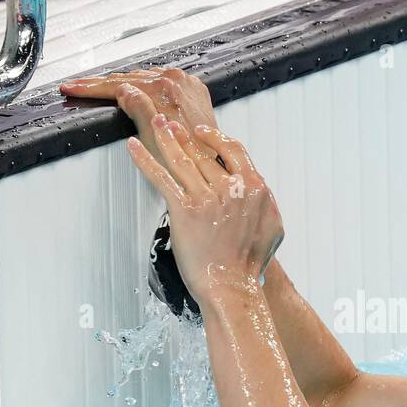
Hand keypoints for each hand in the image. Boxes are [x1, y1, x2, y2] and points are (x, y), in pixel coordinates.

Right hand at [59, 66, 219, 172]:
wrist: (215, 162)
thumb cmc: (190, 156)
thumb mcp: (153, 136)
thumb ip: (136, 107)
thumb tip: (122, 91)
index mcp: (165, 89)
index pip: (117, 83)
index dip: (90, 87)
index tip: (72, 87)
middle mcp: (177, 81)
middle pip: (129, 78)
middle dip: (101, 83)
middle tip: (77, 86)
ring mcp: (186, 83)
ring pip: (144, 77)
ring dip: (122, 83)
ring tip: (98, 87)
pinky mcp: (192, 89)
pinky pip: (161, 80)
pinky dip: (144, 85)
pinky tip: (133, 90)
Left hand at [126, 116, 283, 303]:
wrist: (232, 286)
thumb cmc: (250, 264)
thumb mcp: (274, 227)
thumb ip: (265, 203)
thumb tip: (258, 192)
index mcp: (256, 188)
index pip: (233, 150)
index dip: (215, 138)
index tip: (203, 132)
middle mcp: (232, 188)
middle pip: (203, 153)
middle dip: (185, 134)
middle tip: (171, 121)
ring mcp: (207, 197)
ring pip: (182, 158)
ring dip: (166, 137)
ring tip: (157, 123)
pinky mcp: (184, 209)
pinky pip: (161, 177)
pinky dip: (144, 160)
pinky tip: (132, 147)